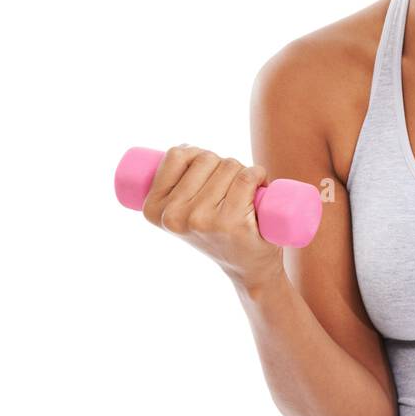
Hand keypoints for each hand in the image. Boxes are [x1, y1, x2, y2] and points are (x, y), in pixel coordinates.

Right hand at [140, 144, 286, 292]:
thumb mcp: (183, 211)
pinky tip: (260, 186)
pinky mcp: (232, 222)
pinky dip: (259, 174)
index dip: (198, 154)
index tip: (207, 172)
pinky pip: (247, 177)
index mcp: (154, 210)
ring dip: (243, 171)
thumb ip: (175, 184)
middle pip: (206, 158)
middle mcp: (175, 216)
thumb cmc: (218, 231)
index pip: (177, 155)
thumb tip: (185, 148)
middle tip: (229, 190)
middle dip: (223, 165)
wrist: (247, 267)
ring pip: (229, 165)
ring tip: (243, 195)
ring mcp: (202, 220)